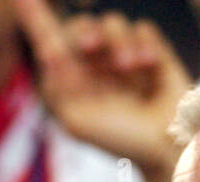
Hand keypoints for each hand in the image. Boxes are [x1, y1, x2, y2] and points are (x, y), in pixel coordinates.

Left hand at [14, 0, 190, 181]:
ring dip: (119, 44)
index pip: (49, 40)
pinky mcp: (152, 50)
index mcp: (71, 78)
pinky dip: (144, 45)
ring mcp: (122, 54)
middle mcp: (94, 62)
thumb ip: (58, 87)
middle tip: (90, 48)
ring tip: (130, 69)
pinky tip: (149, 67)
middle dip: (85, 32)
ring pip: (112, 23)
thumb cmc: (118, 139)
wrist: (165, 146)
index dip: (35, 16)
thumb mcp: (78, 120)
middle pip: (81, 25)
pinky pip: (142, 28)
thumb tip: (46, 50)